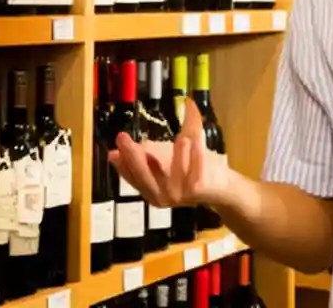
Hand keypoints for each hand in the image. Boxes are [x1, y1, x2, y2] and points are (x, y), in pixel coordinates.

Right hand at [109, 97, 231, 208]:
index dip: (122, 163)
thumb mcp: (162, 158)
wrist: (220, 186)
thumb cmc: (187, 168)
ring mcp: (180, 194)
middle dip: (134, 158)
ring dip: (177, 156)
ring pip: (175, 174)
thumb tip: (112, 152)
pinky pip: (196, 170)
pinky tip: (194, 141)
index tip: (114, 148)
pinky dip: (196, 155)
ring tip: (180, 138)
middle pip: (145, 178)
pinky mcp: (198, 189)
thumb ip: (143, 154)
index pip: (131, 178)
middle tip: (123, 137)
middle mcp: (162, 196)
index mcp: (150, 190)